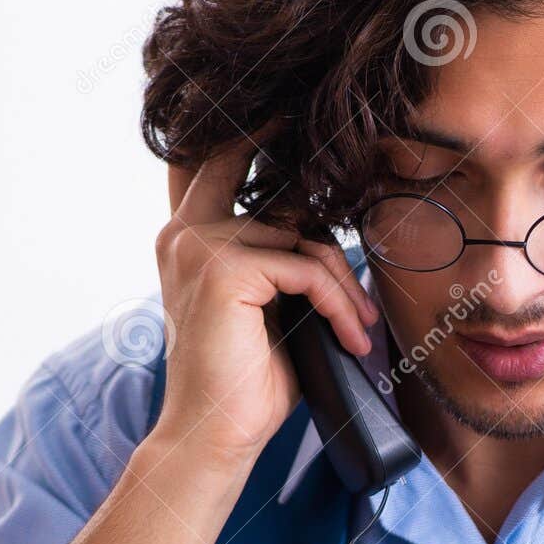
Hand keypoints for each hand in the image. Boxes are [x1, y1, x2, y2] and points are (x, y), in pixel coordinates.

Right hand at [152, 148, 380, 468]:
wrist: (218, 433)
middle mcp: (184, 232)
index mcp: (187, 236)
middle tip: (355, 243)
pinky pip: (307, 269)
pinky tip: (351, 339)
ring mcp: (199, 246)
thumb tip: (330, 230)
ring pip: (304, 241)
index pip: (216, 162)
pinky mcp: (224, 268)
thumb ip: (283, 259)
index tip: (287, 110)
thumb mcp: (269, 307)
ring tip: (358, 331)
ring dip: (344, 288)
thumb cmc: (247, 379)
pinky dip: (339, 304)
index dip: (251, 133)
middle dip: (323, 222)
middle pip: (279, 197)